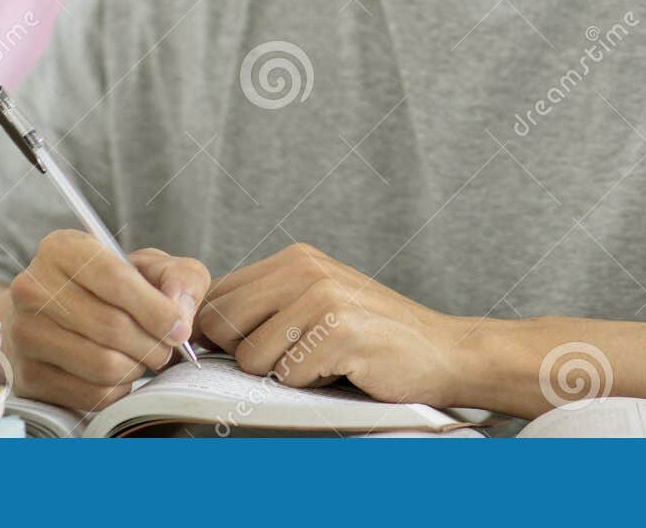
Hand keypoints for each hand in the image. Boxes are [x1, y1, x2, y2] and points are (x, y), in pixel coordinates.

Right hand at [5, 230, 208, 410]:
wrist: (67, 314)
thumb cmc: (120, 288)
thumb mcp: (156, 268)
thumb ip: (180, 279)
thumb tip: (178, 316)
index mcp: (63, 249)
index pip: (116, 280)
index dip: (156, 310)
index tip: (180, 330)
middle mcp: (33, 287)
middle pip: (111, 326)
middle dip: (152, 344)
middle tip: (166, 349)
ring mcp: (24, 333)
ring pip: (102, 364)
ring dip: (136, 368)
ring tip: (142, 358)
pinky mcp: (27, 375)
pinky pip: (90, 393)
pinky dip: (118, 389)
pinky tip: (119, 373)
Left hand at [198, 242, 471, 407]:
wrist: (444, 352)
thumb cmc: (375, 338)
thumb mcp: (317, 303)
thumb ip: (268, 308)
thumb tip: (200, 331)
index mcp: (294, 259)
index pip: (218, 295)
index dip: (220, 334)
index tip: (249, 350)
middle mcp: (304, 269)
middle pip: (222, 324)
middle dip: (246, 355)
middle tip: (293, 358)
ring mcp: (322, 297)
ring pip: (251, 357)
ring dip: (282, 374)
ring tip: (323, 363)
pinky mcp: (338, 331)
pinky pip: (287, 376)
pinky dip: (310, 385)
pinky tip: (343, 370)